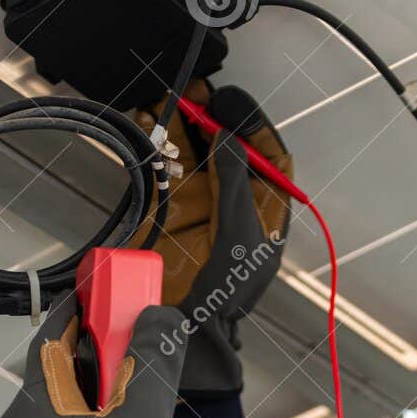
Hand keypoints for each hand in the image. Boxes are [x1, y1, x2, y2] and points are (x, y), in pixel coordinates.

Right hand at [134, 83, 291, 396]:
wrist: (187, 326)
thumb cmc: (227, 288)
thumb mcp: (240, 231)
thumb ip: (233, 181)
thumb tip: (228, 136)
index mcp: (265, 209)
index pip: (267, 156)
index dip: (253, 126)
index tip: (233, 103)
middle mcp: (233, 201)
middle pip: (227, 146)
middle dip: (212, 116)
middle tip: (196, 92)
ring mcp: (199, 204)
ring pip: (193, 151)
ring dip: (181, 122)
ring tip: (171, 94)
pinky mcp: (166, 210)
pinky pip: (162, 168)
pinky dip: (155, 142)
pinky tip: (148, 117)